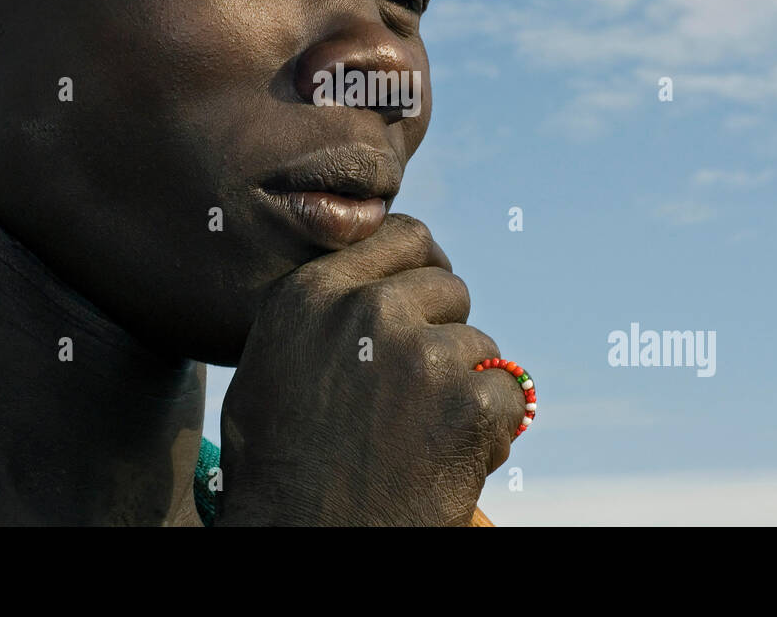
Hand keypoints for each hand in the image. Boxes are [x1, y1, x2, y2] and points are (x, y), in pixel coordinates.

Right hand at [214, 214, 522, 525]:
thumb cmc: (277, 470)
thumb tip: (366, 286)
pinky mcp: (464, 404)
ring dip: (466, 387)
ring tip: (427, 436)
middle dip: (447, 332)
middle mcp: (367, 311)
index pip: (404, 236)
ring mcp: (420, 355)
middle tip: (426, 387)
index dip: (426, 269)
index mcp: (313, 294)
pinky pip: (507, 396)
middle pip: (449, 287)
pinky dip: (492, 431)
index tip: (430, 303)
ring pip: (480, 347)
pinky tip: (453, 460)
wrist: (301, 541)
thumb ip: (318, 314)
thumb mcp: (268, 369)